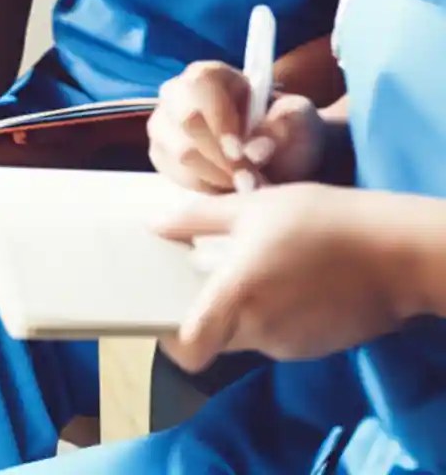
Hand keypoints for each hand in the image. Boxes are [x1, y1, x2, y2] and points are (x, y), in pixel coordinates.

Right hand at [148, 62, 324, 192]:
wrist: (280, 154)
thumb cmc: (288, 130)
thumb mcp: (300, 119)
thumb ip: (287, 124)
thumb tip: (256, 148)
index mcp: (209, 74)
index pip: (200, 88)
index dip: (220, 121)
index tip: (243, 153)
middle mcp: (176, 93)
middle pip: (184, 124)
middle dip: (220, 157)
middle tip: (250, 178)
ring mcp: (163, 125)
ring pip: (179, 155)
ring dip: (217, 175)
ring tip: (246, 182)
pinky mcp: (160, 154)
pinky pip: (175, 175)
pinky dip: (205, 186)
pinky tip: (228, 185)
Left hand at [156, 184, 408, 371]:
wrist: (399, 251)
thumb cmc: (323, 220)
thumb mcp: (255, 206)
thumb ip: (199, 218)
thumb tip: (156, 225)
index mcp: (237, 295)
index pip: (189, 347)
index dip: (172, 342)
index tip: (168, 320)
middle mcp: (258, 329)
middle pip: (215, 336)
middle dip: (211, 311)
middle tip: (221, 273)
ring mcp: (288, 344)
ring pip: (247, 335)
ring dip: (246, 311)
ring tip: (267, 269)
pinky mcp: (313, 349)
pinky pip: (278, 337)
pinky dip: (277, 317)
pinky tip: (296, 284)